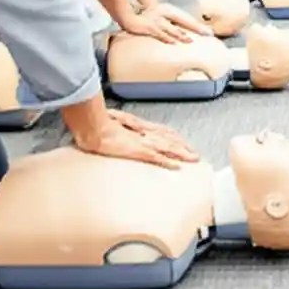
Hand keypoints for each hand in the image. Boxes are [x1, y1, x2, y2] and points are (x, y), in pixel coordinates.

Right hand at [75, 109, 198, 168]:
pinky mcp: (138, 151)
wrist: (93, 127)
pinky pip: (157, 158)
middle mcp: (145, 132)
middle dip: (184, 146)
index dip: (175, 137)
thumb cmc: (99, 124)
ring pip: (169, 147)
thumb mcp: (113, 121)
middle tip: (195, 154)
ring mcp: (143, 141)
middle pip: (170, 138)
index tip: (183, 143)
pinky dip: (168, 162)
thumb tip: (124, 128)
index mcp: (140, 126)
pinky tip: (176, 167)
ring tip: (193, 160)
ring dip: (182, 153)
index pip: (163, 131)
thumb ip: (121, 124)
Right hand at [150, 2, 212, 36]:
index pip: (186, 17)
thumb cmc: (146, 19)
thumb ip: (172, 24)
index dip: (198, 24)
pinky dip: (167, 38)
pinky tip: (173, 42)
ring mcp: (156, 19)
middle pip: (183, 20)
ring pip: (172, 27)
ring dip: (181, 34)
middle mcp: (164, 12)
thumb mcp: (161, 18)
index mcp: (168, 9)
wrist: (129, 17)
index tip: (209, 32)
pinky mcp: (149, 27)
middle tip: (207, 33)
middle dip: (196, 27)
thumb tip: (186, 34)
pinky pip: (160, 33)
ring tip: (190, 40)